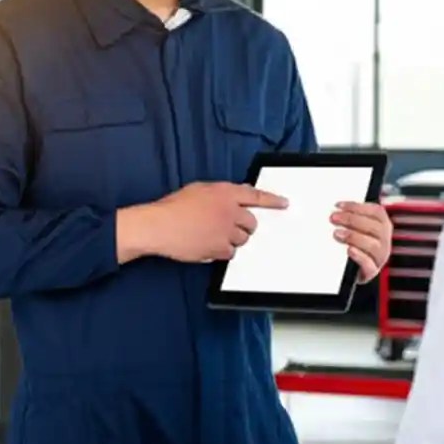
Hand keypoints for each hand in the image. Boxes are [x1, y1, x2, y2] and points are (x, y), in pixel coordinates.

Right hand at [119, 182, 288, 263]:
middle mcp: (230, 211)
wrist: (159, 225)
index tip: (284, 204)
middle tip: (231, 228)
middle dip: (245, 226)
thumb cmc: (173, 207)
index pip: (256, 196)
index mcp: (225, 193)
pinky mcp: (220, 248)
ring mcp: (226, 231)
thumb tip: (237, 193)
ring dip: (232, 239)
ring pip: (242, 239)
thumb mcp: (199, 190)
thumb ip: (221, 192)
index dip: (272, 200)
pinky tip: (207, 246)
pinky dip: (222, 252)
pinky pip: (231, 253)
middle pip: (252, 223)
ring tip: (211, 236)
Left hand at [330, 201, 391, 282]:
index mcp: (383, 226)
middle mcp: (384, 240)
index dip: (357, 207)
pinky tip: (348, 250)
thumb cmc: (357, 245)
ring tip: (337, 234)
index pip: (376, 212)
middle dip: (352, 220)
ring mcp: (380, 257)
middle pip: (374, 227)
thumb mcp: (357, 229)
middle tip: (334, 218)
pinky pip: (369, 265)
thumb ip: (352, 218)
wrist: (355, 271)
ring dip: (354, 237)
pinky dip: (359, 256)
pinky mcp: (372, 272)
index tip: (339, 205)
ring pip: (373, 245)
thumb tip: (336, 209)